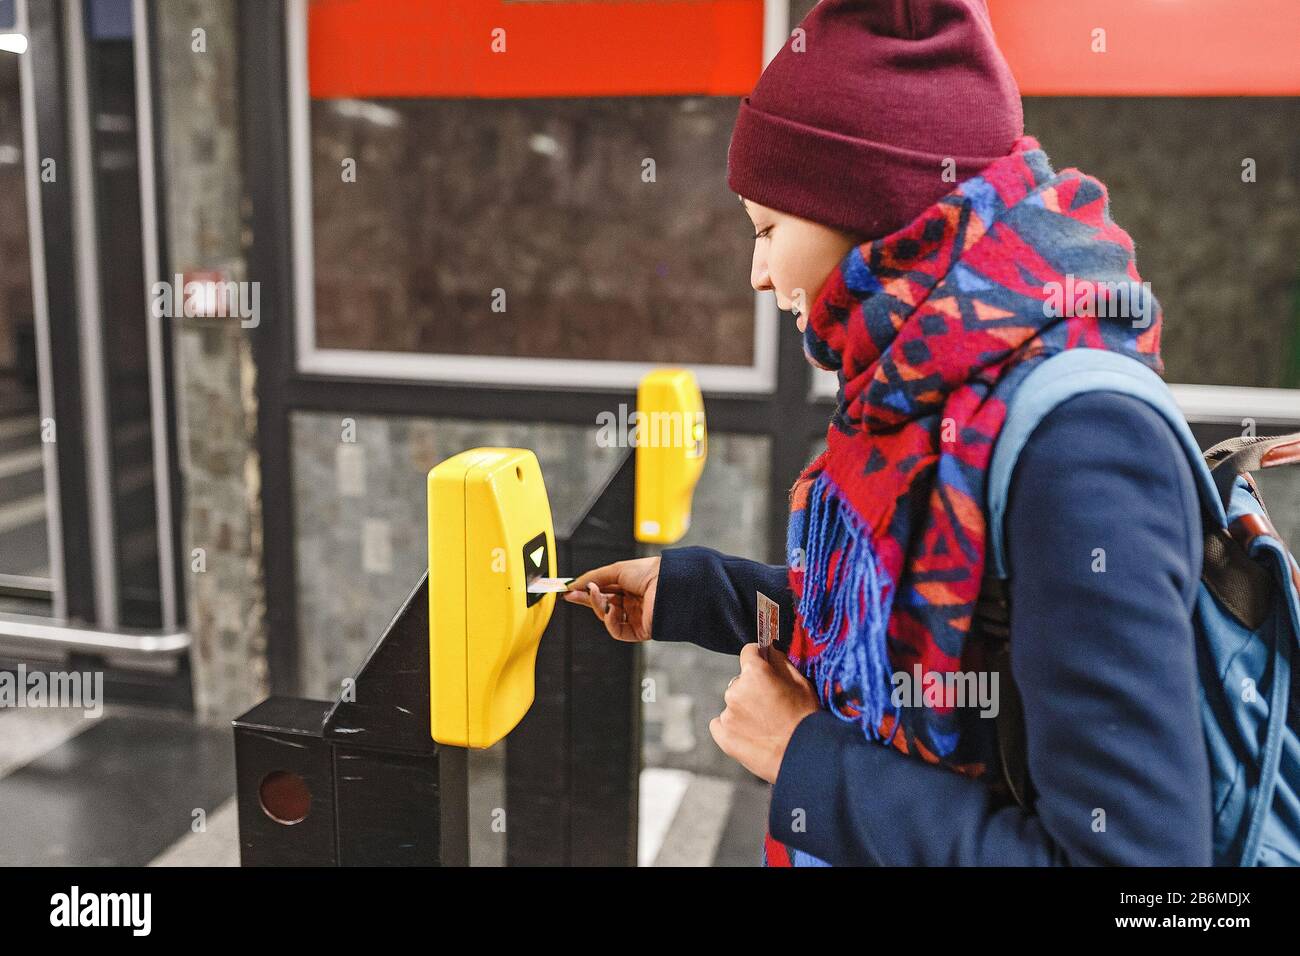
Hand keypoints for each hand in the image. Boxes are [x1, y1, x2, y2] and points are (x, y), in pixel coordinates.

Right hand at [562, 556, 658, 642]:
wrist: (668, 584)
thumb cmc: (649, 573)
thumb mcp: (616, 570)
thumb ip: (593, 577)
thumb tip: (574, 584)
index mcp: (628, 586)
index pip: (602, 590)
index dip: (586, 591)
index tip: (569, 589)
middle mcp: (631, 601)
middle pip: (602, 604)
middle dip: (587, 599)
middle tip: (571, 594)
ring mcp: (635, 616)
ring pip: (607, 617)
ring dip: (598, 606)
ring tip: (596, 594)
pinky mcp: (639, 630)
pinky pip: (617, 630)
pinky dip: (610, 621)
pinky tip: (611, 610)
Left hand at [710, 643, 819, 783]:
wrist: (805, 756)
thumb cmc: (807, 718)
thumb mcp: (800, 683)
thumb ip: (780, 661)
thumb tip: (769, 649)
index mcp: (754, 673)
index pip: (748, 652)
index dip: (759, 657)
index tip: (765, 665)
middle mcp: (735, 690)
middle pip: (741, 681)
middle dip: (753, 688)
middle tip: (773, 705)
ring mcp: (727, 714)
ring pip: (734, 703)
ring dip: (744, 709)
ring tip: (767, 726)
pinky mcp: (723, 735)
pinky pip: (720, 724)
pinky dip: (732, 727)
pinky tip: (751, 735)